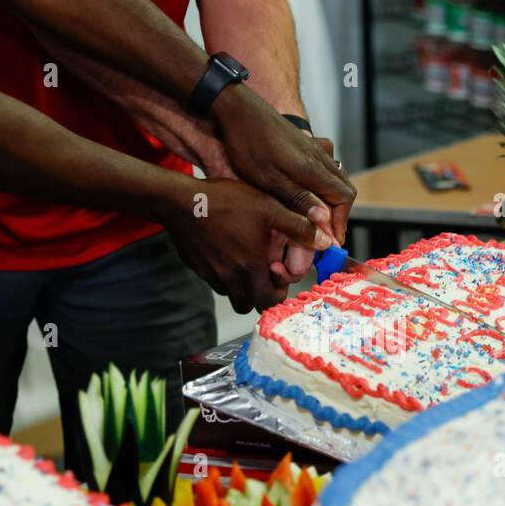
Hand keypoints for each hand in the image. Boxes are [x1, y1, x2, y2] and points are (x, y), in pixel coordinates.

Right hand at [159, 178, 330, 313]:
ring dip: (241, 286)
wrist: (180, 200)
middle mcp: (230, 277)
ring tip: (246, 262)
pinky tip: (226, 253)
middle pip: (249, 305)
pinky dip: (224, 276)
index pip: (268, 301)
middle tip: (265, 274)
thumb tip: (324, 241)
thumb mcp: (269, 207)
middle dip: (260, 295)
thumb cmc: (225, 201)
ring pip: (231, 295)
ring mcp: (211, 275)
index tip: (278, 276)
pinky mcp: (197, 268)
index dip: (277, 293)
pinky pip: (215, 282)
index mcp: (251, 267)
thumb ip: (298, 226)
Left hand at [210, 85, 354, 244]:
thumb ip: (298, 199)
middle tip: (325, 233)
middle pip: (345, 189)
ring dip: (333, 200)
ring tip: (319, 218)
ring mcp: (314, 149)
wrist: (238, 109)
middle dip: (339, 214)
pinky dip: (326, 185)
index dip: (340, 222)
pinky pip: (327, 167)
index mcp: (313, 168)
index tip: (331, 240)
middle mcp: (320, 157)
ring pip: (337, 178)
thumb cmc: (247, 144)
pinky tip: (311, 192)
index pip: (344, 198)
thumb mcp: (268, 179)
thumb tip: (324, 219)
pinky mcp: (306, 145)